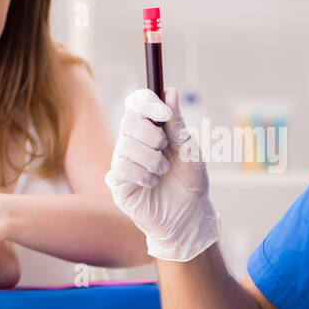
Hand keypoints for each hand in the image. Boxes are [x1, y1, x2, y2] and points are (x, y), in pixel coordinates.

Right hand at [104, 87, 220, 261]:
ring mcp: (122, 161)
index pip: (136, 103)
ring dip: (151, 158)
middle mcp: (132, 141)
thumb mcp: (189, 150)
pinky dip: (142, 175)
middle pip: (128, 121)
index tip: (164, 113)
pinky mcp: (117, 183)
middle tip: (165, 148)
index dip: (146, 102)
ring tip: (163, 171)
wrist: (189, 215)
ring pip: (125, 145)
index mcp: (150, 128)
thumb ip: (177, 124)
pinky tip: (152, 183)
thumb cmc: (190, 181)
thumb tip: (170, 92)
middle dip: (152, 135)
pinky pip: (121, 168)